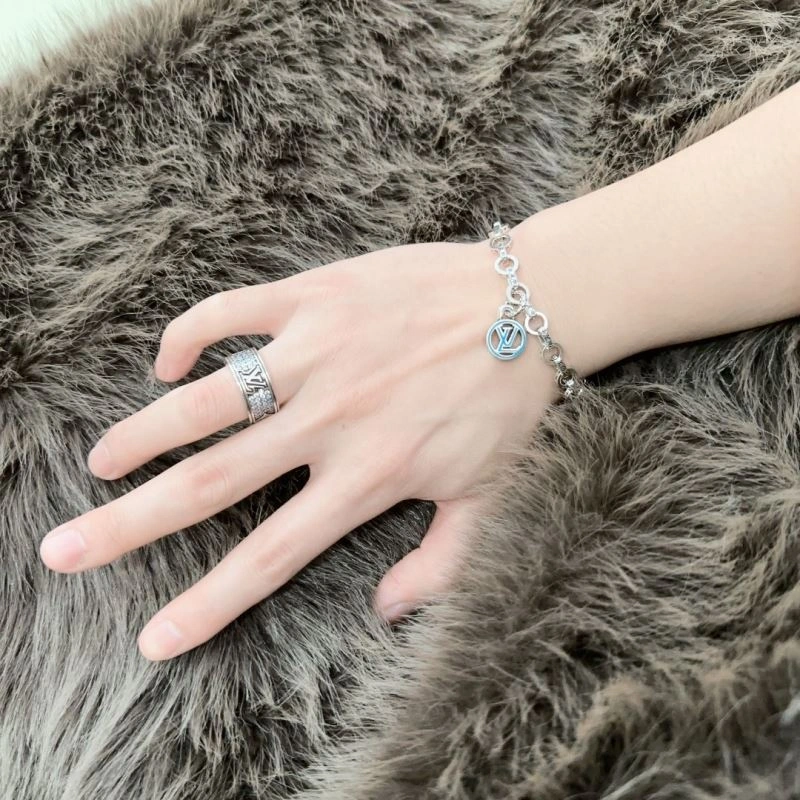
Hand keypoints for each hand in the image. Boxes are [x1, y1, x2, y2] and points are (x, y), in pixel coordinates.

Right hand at [38, 226, 582, 660]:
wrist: (535, 304)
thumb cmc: (510, 403)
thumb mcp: (490, 499)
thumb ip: (439, 568)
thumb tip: (385, 611)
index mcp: (368, 476)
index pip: (270, 556)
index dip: (207, 603)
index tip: (152, 636)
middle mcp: (330, 419)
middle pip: (211, 482)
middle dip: (131, 523)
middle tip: (67, 547)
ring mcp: (317, 351)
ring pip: (204, 398)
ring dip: (142, 434)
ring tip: (100, 462)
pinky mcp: (317, 295)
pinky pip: (231, 312)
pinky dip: (188, 336)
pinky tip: (166, 361)